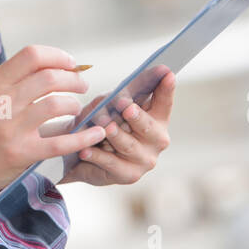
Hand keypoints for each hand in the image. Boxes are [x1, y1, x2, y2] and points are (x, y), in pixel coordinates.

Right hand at [0, 45, 109, 197]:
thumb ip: (18, 82)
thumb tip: (59, 66)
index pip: (32, 55)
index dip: (58, 56)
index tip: (71, 63)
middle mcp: (1, 102)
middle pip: (49, 77)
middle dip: (73, 79)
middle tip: (81, 85)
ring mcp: (11, 128)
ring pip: (56, 104)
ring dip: (74, 104)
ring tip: (76, 108)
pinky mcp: (22, 153)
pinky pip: (60, 142)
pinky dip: (83, 137)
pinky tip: (95, 133)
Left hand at [56, 69, 175, 186]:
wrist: (81, 153)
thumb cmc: (101, 122)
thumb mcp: (110, 104)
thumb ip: (121, 97)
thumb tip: (124, 94)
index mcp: (157, 118)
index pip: (164, 102)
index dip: (166, 88)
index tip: (167, 73)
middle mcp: (156, 140)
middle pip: (148, 126)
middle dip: (136, 116)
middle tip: (125, 106)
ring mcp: (144, 159)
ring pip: (128, 145)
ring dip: (114, 135)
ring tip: (103, 128)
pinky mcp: (128, 175)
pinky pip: (111, 163)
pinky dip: (97, 155)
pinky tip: (86, 150)